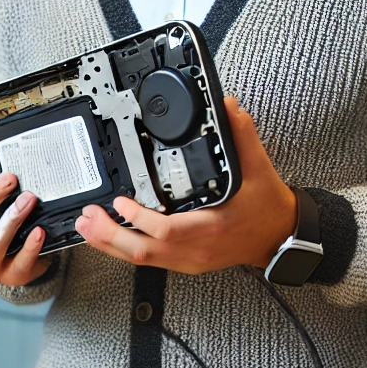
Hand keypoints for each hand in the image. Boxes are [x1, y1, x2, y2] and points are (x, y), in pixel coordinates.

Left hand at [73, 98, 296, 274]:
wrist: (280, 236)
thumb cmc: (266, 206)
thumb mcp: (258, 168)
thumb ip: (241, 135)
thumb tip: (226, 106)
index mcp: (212, 227)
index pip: (169, 231)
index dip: (140, 219)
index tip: (121, 202)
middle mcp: (197, 249)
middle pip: (145, 251)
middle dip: (111, 236)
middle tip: (88, 216)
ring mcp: (190, 259)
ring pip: (143, 259)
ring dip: (110, 243)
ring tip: (87, 226)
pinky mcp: (185, 261)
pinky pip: (149, 259)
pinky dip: (124, 248)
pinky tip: (107, 237)